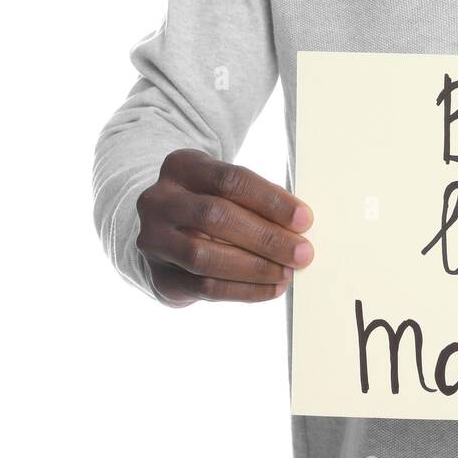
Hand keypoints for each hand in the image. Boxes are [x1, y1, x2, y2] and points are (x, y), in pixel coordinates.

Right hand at [136, 149, 312, 306]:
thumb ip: (258, 201)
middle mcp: (159, 201)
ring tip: (288, 273)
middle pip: (215, 217)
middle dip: (266, 237)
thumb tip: (299, 227)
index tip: (305, 220)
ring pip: (205, 257)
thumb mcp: (228, 189)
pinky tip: (272, 288)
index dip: (270, 200)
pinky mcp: (158, 276)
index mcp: (182, 167)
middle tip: (303, 253)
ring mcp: (152, 240)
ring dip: (255, 268)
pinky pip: (204, 287)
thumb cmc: (213, 204)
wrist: (168, 232)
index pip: (230, 180)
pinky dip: (244, 291)